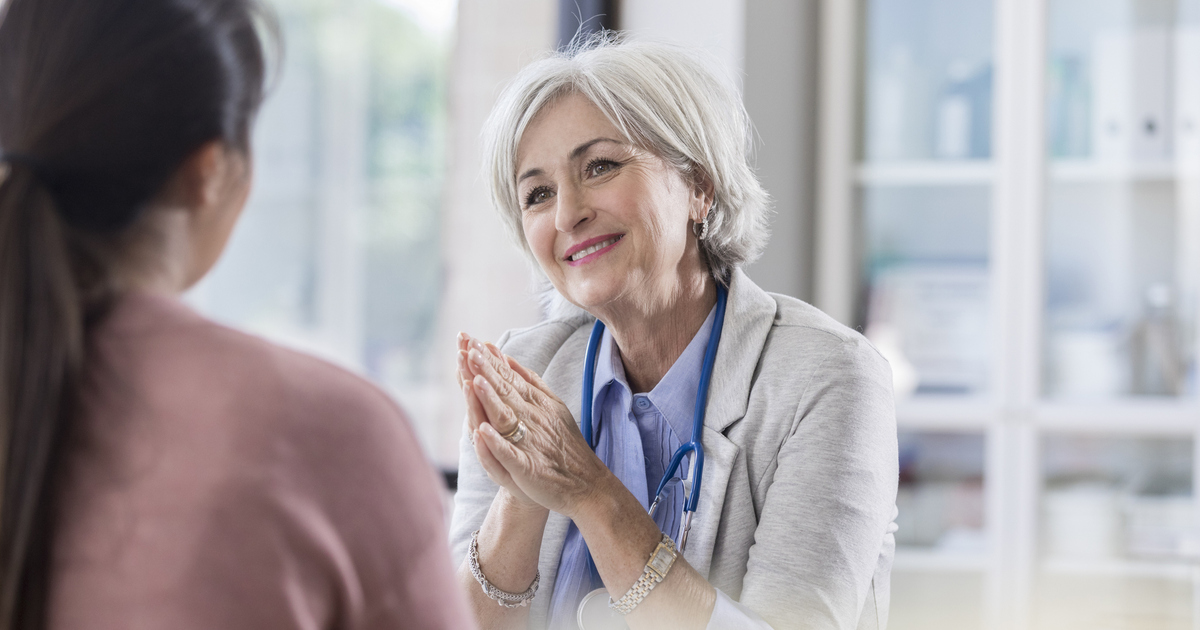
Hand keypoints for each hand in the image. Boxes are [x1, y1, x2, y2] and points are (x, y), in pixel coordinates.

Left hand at [461, 333, 611, 518]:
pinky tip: (483, 432)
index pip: (508, 378)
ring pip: (506, 418)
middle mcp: (532, 419)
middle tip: (470, 349)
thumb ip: (530, 381)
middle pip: (505, 392)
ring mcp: (530, 443)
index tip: (473, 341)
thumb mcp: (552, 405)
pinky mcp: (528, 467)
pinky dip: (497, 443)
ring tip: (474, 381)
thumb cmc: (564, 445)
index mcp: (535, 404)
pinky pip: (510, 454)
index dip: (490, 361)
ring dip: (490, 399)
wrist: (585, 484)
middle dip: (486, 371)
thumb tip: (506, 358)